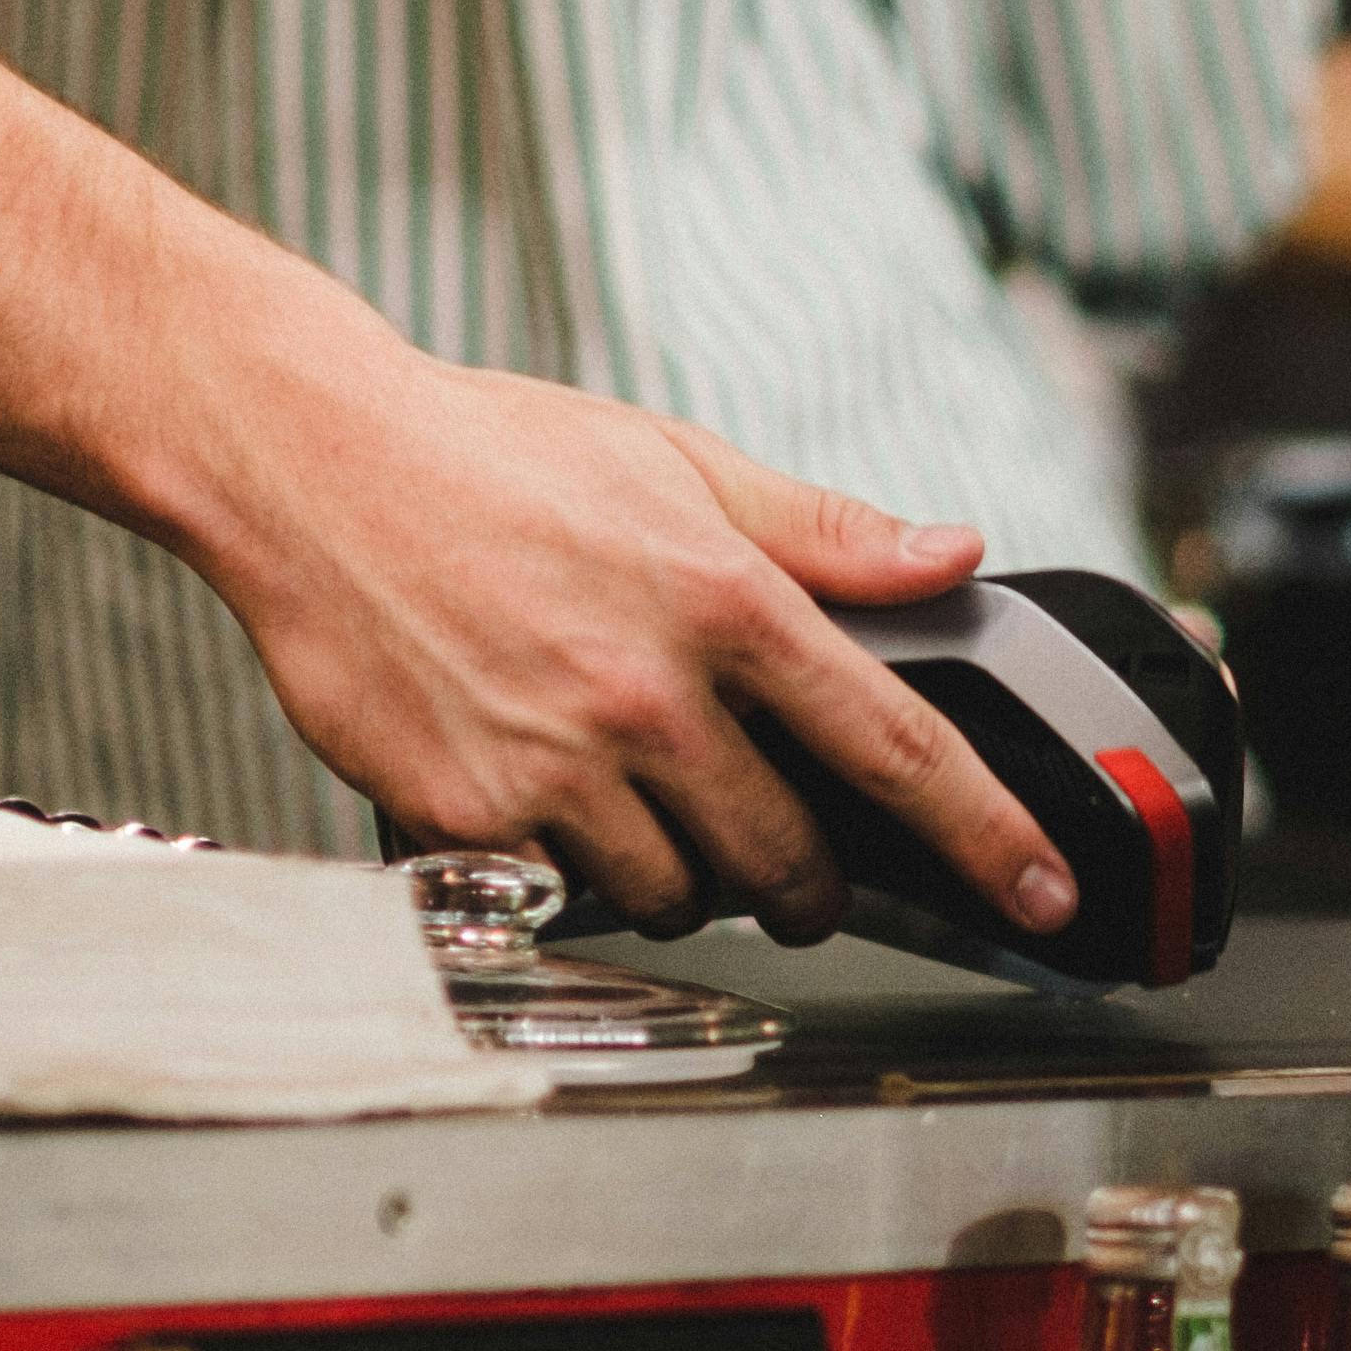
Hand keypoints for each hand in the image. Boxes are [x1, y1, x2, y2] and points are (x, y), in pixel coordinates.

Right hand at [199, 339, 1084, 948]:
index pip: (896, 746)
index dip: (987, 834)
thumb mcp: (678, 463)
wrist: (308, 464)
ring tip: (646, 806)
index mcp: (725, 599)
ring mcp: (554, 761)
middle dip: (806, 878)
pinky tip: (551, 805)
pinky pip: (562, 896)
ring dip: (687, 878)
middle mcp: (649, 691)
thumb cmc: (489, 455)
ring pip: (679, 894)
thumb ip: (823, 531)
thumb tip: (951, 554)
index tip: (1041, 892)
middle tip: (788, 860)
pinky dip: (575, 872)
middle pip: (789, 856)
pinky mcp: (465, 813)